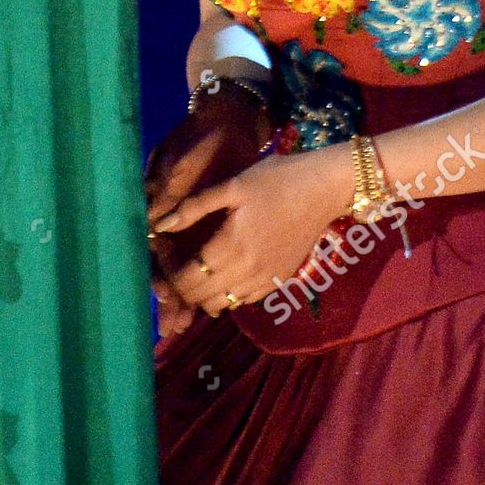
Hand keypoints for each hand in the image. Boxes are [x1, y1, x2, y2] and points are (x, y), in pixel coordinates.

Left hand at [144, 84, 277, 334]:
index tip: (164, 261)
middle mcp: (247, 272)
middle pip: (202, 298)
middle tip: (177, 266)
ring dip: (205, 294)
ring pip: (223, 305)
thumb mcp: (232, 186)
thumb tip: (159, 225)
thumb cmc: (276, 180)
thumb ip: (193, 208)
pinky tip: (225, 273)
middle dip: (183, 288)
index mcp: (230, 247)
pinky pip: (244, 301)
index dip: (169, 277)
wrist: (324, 189)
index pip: (188, 281)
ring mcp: (265, 280)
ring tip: (198, 271)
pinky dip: (228, 294)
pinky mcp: (279, 281)